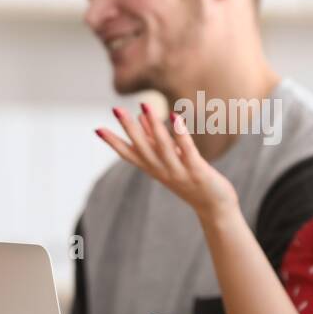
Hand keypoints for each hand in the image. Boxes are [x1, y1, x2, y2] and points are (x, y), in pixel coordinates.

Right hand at [95, 104, 238, 220]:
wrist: (215, 207)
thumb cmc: (191, 180)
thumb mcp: (169, 161)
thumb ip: (154, 141)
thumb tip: (140, 118)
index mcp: (154, 169)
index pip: (129, 155)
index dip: (114, 143)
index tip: (97, 129)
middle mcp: (163, 171)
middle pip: (142, 148)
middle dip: (129, 128)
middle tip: (116, 110)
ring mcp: (179, 172)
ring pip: (163, 147)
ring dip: (154, 126)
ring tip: (144, 106)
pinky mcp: (197, 171)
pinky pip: (187, 150)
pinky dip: (180, 135)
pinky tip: (175, 117)